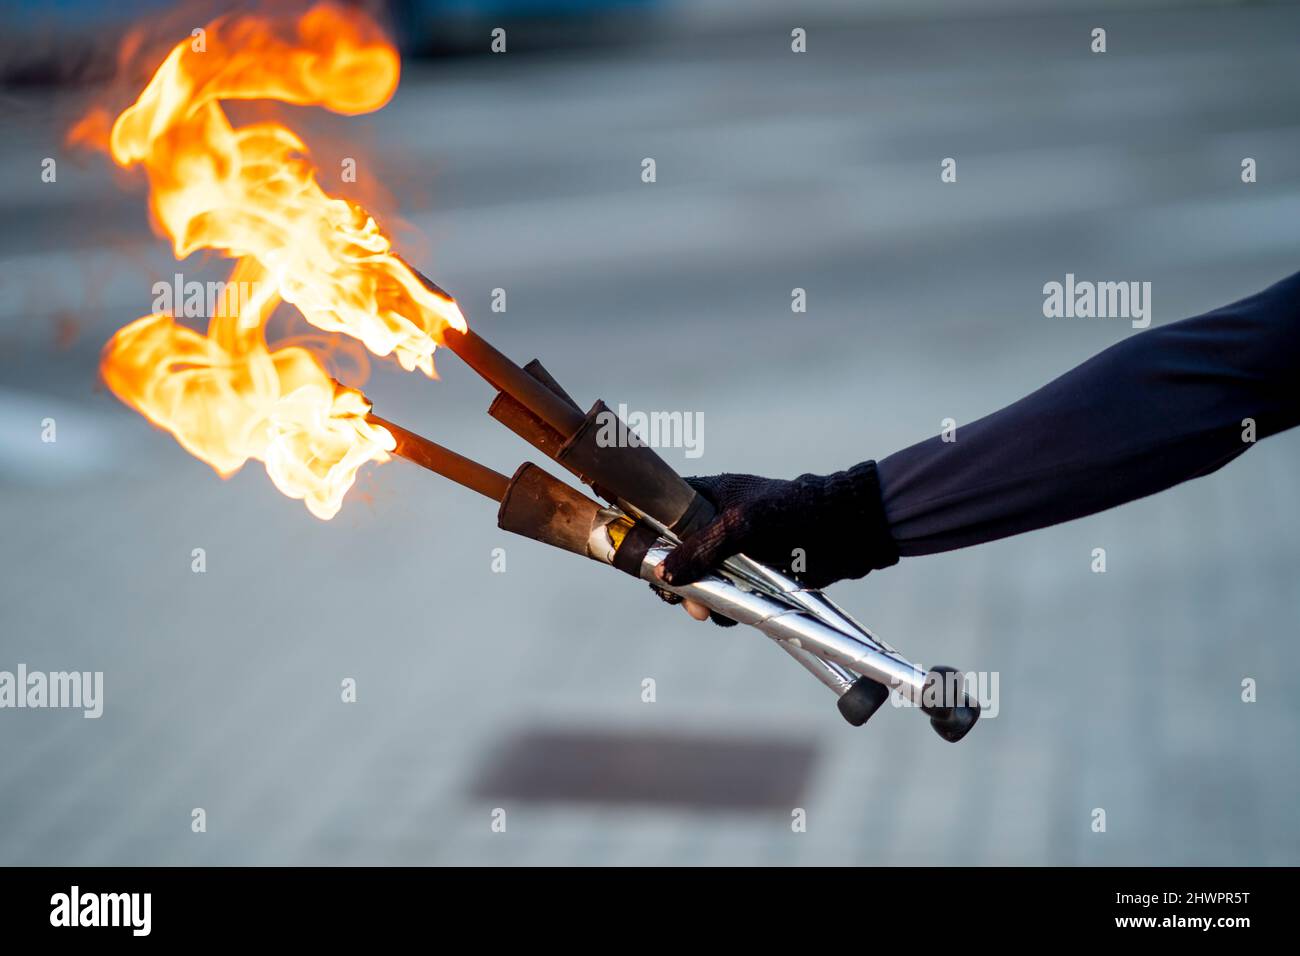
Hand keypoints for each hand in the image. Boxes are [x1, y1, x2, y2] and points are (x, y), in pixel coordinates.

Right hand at [650, 464, 898, 623]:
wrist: (847, 531)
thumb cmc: (795, 512)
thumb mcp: (742, 526)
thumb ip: (702, 548)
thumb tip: (664, 575)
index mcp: (706, 496)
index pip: (659, 510)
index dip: (645, 534)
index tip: (642, 561)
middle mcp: (712, 524)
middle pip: (672, 554)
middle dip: (672, 579)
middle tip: (678, 598)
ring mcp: (731, 552)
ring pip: (697, 580)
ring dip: (698, 598)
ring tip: (706, 610)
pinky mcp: (751, 577)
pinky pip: (724, 597)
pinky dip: (722, 609)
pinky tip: (729, 614)